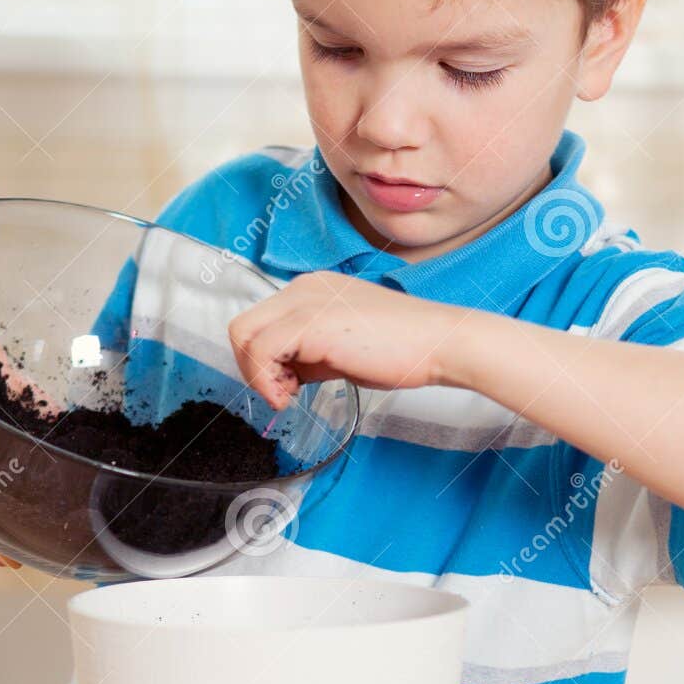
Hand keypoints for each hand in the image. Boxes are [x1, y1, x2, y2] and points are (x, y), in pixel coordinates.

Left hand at [228, 272, 469, 407]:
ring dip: (257, 375)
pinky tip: (291, 395)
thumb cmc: (404, 349)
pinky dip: (265, 380)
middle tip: (282, 393)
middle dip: (252, 368)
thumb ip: (311, 356)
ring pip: (243, 336)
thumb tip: (285, 376)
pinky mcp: (308, 322)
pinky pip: (260, 350)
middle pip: (244, 327)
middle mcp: (304, 288)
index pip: (263, 322)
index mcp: (313, 289)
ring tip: (287, 396)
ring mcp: (304, 302)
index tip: (289, 386)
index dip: (265, 361)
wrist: (439, 343)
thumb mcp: (344, 349)